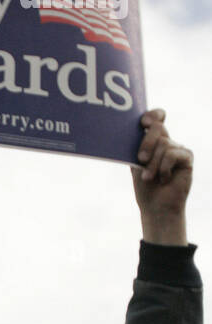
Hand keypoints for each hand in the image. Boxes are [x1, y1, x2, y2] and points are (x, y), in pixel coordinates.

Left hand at [132, 109, 191, 244]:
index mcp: (154, 141)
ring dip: (153, 164)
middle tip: (141, 160)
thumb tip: (138, 130)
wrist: (156, 208)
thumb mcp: (137, 165)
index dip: (152, 115)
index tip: (143, 122)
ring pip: (163, 144)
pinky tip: (164, 179)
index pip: (157, 118)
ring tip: (150, 178)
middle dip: (146, 143)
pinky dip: (164, 168)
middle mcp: (167, 142)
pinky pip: (172, 154)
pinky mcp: (187, 157)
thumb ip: (138, 146)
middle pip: (158, 128)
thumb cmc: (145, 188)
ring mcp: (178, 149)